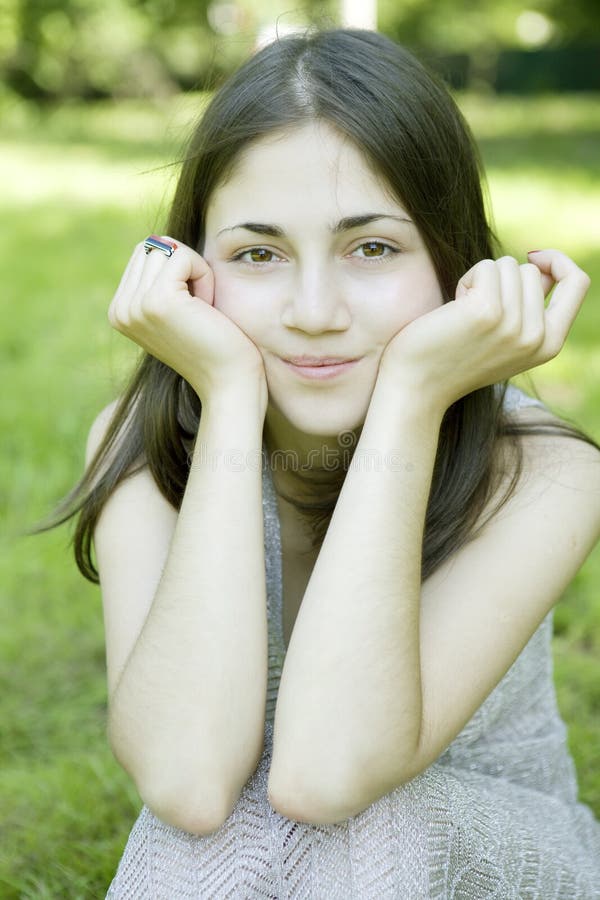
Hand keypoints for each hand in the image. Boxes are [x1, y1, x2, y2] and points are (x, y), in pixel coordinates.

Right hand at [108, 238, 266, 402]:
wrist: (228, 383)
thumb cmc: (214, 345)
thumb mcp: (176, 311)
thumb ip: (157, 281)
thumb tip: (158, 240)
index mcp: (119, 311)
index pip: (144, 254)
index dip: (177, 271)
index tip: (191, 309)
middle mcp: (120, 310)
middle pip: (153, 246)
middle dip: (185, 267)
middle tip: (200, 308)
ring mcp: (134, 306)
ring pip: (167, 248)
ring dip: (197, 272)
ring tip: (203, 310)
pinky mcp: (157, 300)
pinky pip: (183, 256)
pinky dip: (205, 275)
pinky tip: (208, 307)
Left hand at [378, 249, 590, 412]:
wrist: (418, 388)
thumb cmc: (456, 359)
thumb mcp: (508, 340)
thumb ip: (531, 310)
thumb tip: (541, 266)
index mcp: (550, 345)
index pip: (578, 282)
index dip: (558, 261)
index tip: (534, 257)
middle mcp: (537, 338)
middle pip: (532, 271)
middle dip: (502, 280)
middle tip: (477, 312)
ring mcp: (514, 325)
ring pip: (508, 265)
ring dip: (482, 280)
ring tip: (465, 313)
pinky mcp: (487, 311)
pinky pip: (486, 267)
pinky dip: (468, 279)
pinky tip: (455, 307)